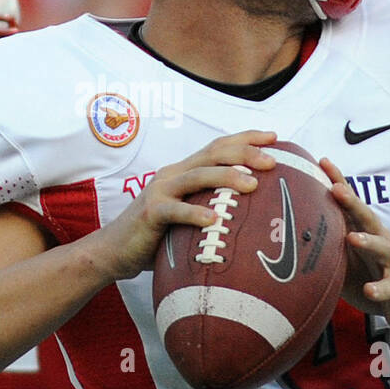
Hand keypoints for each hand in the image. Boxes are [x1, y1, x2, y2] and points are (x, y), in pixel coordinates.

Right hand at [97, 130, 279, 279]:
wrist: (113, 251)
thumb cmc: (157, 237)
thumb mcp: (187, 216)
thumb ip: (210, 207)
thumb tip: (255, 218)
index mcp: (184, 171)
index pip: (218, 147)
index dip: (246, 138)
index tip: (275, 137)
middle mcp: (173, 174)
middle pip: (213, 154)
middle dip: (245, 153)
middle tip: (272, 161)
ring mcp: (160, 191)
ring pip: (198, 176)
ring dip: (227, 177)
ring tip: (252, 184)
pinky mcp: (150, 213)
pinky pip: (175, 211)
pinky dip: (195, 213)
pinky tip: (213, 220)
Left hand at [321, 158, 389, 338]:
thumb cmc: (375, 277)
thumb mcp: (348, 261)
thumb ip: (327, 248)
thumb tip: (287, 237)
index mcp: (367, 233)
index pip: (351, 204)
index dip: (338, 182)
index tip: (321, 162)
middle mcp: (383, 242)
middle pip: (367, 218)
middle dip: (352, 203)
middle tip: (335, 189)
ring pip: (384, 248)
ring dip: (368, 242)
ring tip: (353, 238)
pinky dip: (381, 288)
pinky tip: (370, 290)